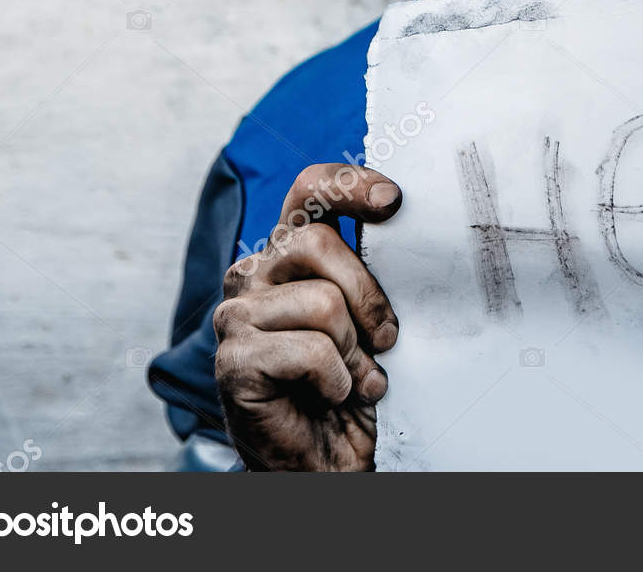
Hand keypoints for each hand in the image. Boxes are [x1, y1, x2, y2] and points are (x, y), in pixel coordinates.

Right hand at [214, 164, 401, 470]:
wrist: (328, 459)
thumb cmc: (356, 381)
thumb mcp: (373, 313)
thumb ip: (376, 268)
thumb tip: (409, 221)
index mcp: (290, 253)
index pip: (310, 189)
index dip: (349, 184)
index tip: (394, 202)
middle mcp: (256, 274)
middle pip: (316, 241)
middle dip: (368, 293)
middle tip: (386, 336)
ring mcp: (237, 315)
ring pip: (321, 302)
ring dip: (355, 350)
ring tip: (356, 377)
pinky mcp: (233, 359)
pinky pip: (311, 351)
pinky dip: (337, 380)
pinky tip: (331, 396)